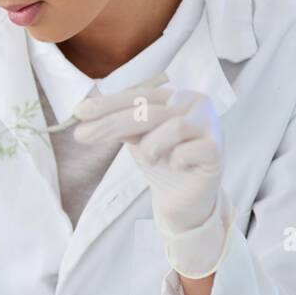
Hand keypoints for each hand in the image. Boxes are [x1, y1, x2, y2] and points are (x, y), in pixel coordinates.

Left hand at [72, 85, 232, 275]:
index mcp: (175, 95)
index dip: (107, 104)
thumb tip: (83, 114)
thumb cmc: (161, 162)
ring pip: (170, 128)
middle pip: (148, 111)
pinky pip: (186, 151)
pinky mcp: (217, 148)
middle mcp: (195, 102)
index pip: (138, 95)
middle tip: (81, 136)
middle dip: (111, 124)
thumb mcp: (136, 138)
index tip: (78, 112)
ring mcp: (210, 124)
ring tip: (152, 160)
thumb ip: (119, 124)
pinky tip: (178, 166)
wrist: (184, 198)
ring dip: (151, 148)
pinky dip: (175, 160)